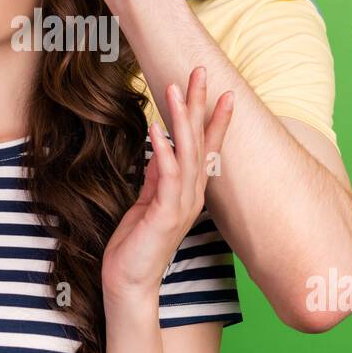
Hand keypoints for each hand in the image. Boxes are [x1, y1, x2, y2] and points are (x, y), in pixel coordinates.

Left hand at [101, 67, 233, 298]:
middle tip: (201, 71)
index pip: (207, 148)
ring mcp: (182, 206)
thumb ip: (157, 175)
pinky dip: (163, 151)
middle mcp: (193, 196)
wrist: (129, 281)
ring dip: (181, 120)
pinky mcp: (165, 216)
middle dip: (201, 105)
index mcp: (190, 192)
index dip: (215, 119)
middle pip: (201, 142)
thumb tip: (160, 146)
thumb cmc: (137, 243)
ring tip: (174, 89)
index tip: (222, 91)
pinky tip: (155, 128)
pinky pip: (168, 177)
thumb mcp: (148, 200)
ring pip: (187, 154)